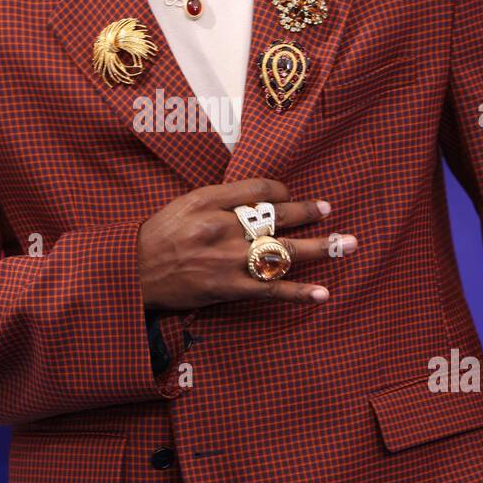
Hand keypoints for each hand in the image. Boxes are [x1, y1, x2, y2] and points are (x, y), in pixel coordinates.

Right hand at [137, 176, 356, 309]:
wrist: (135, 273)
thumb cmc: (161, 236)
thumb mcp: (187, 203)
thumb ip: (222, 197)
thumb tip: (262, 196)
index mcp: (211, 202)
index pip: (259, 190)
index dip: (282, 192)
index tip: (292, 199)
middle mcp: (223, 228)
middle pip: (278, 217)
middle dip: (309, 215)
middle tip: (331, 213)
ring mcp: (228, 261)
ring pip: (282, 252)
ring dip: (319, 249)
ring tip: (348, 245)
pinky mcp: (229, 289)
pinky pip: (271, 289)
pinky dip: (298, 291)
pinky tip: (322, 293)